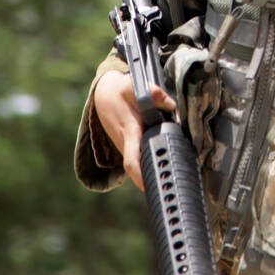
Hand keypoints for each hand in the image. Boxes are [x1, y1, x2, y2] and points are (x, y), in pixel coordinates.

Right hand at [92, 71, 175, 190]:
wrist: (103, 95)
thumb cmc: (120, 92)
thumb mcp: (133, 86)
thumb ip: (154, 93)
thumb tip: (171, 105)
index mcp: (129, 132)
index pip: (132, 160)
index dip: (140, 177)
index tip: (150, 187)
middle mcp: (127, 143)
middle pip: (140, 167)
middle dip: (152, 178)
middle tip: (171, 187)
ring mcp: (126, 146)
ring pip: (140, 161)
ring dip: (152, 167)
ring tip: (171, 176)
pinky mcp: (129, 145)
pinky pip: (140, 155)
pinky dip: (149, 158)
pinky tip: (162, 159)